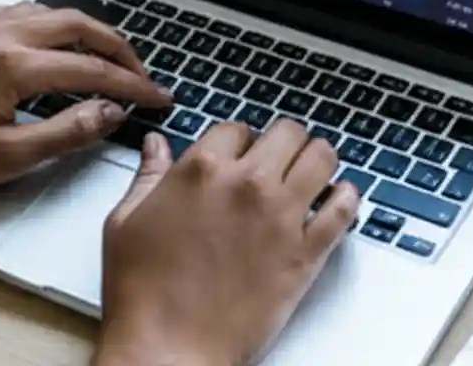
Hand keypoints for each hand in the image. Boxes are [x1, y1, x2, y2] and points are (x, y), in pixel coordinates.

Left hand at [0, 3, 171, 201]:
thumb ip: (68, 131)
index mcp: (13, 65)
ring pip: (48, 12)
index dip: (132, 85)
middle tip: (141, 74)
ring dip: (84, 30)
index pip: (92, 69)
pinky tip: (50, 39)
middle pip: (78, 25)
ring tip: (105, 57)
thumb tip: (111, 112)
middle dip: (118, 47)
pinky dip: (47, 21)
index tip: (158, 98)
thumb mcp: (8, 157)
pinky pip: (16, 12)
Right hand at [95, 120, 360, 365]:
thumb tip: (156, 146)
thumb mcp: (125, 223)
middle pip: (287, 132)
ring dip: (318, 158)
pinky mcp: (306, 252)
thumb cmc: (142, 293)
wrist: (169, 349)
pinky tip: (340, 197)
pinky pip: (344, 209)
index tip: (241, 152)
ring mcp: (281, 216)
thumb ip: (147, 176)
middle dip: (284, 141)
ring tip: (313, 169)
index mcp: (200, 170)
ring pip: (322, 157)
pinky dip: (347, 198)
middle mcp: (246, 184)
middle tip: (281, 156)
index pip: (236, 128)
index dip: (239, 139)